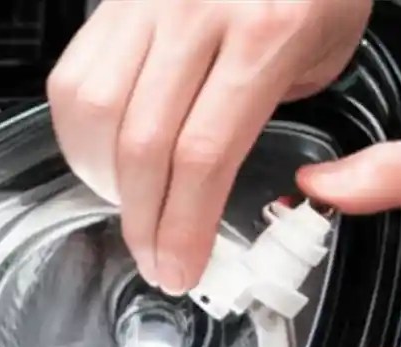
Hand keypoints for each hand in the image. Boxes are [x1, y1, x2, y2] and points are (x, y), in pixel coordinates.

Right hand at [46, 0, 370, 292]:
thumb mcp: (327, 46)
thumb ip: (272, 108)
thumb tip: (222, 174)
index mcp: (266, 28)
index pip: (204, 154)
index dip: (183, 227)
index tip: (180, 267)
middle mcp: (196, 8)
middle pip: (143, 144)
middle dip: (143, 221)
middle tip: (153, 257)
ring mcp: (146, 0)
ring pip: (93, 110)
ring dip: (102, 178)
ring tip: (128, 207)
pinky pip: (74, 74)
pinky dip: (78, 131)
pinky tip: (102, 154)